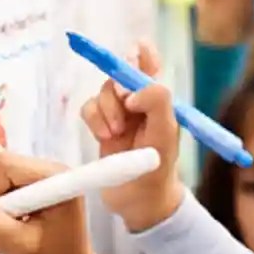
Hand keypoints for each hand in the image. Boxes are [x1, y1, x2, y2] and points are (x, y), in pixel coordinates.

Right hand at [80, 40, 183, 231]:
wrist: (140, 201)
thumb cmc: (159, 166)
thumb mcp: (165, 132)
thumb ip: (157, 102)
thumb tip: (131, 90)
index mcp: (159, 96)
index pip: (148, 58)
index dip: (137, 53)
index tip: (130, 63)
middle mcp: (138, 99)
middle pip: (118, 71)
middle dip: (117, 86)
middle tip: (125, 101)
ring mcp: (119, 113)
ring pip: (102, 92)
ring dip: (106, 110)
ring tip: (116, 134)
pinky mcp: (101, 126)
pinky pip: (88, 108)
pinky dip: (93, 120)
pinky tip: (104, 137)